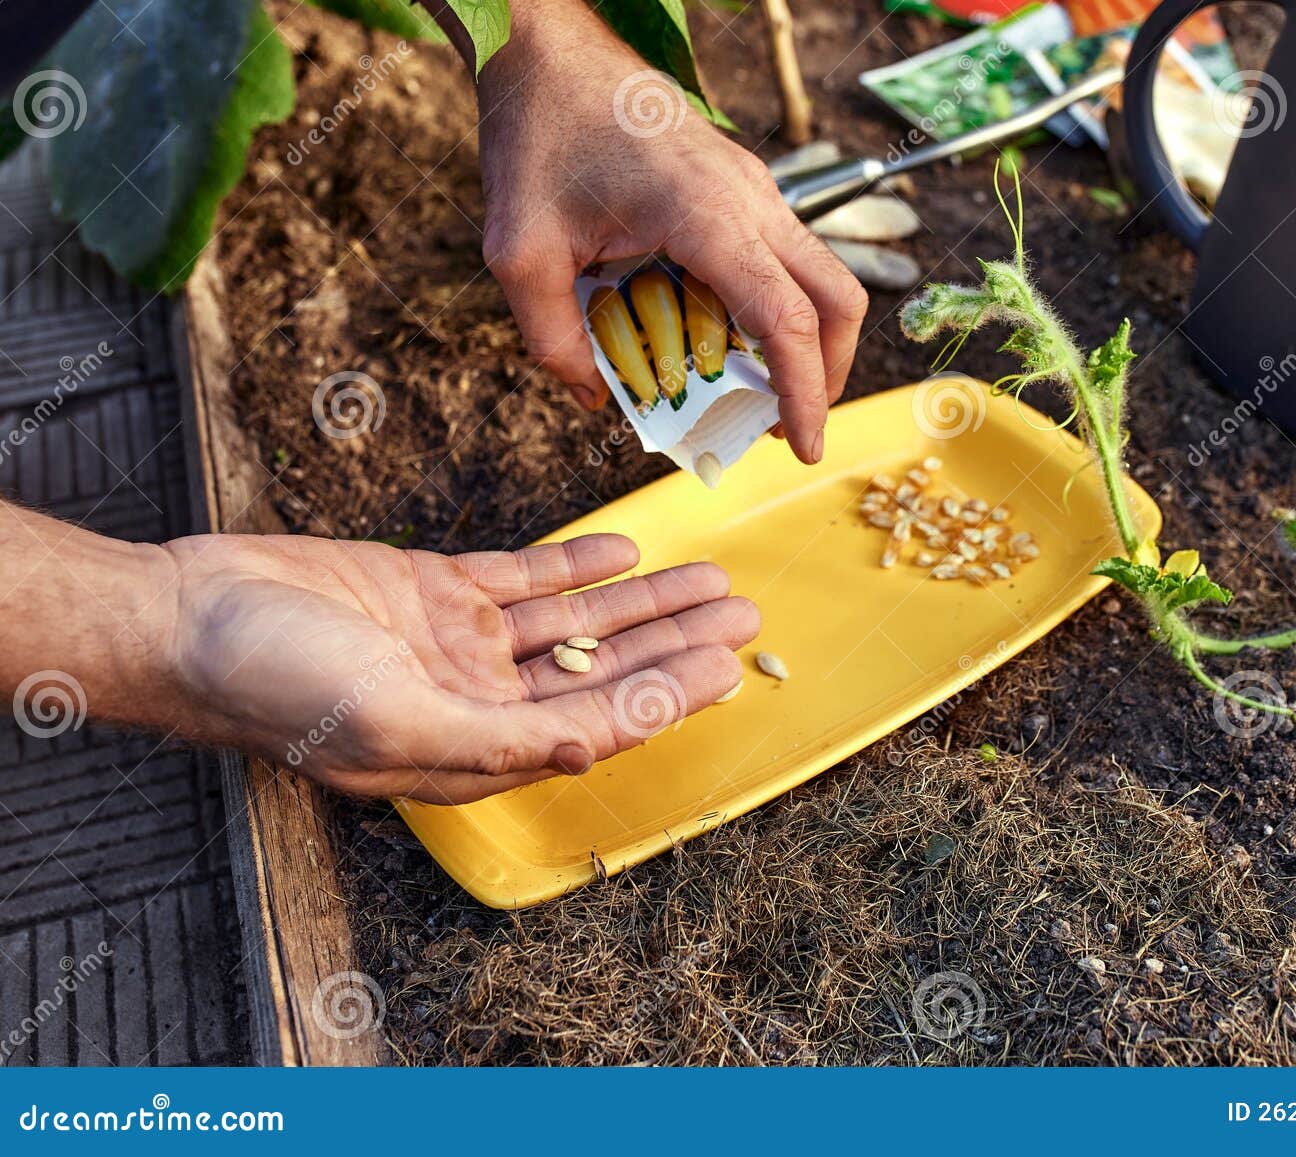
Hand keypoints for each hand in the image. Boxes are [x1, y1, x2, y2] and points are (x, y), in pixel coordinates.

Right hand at [158, 532, 756, 802]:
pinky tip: (623, 550)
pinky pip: (522, 579)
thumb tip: (591, 751)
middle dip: (676, 645)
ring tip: (707, 578)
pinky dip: (574, 566)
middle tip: (744, 615)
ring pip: (575, 625)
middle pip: (603, 673)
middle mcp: (475, 700)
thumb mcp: (394, 720)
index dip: (668, 698)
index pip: (596, 725)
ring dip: (642, 602)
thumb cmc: (276, 682)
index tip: (728, 667)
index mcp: (471, 747)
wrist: (190, 614)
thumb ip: (497, 739)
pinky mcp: (431, 591)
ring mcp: (456, 644)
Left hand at [472, 0, 867, 463]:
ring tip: (753, 387)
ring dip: (803, 339)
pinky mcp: (740, 182)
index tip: (805, 447)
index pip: (788, 321)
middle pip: (835, 299)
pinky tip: (721, 332)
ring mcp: (752, 186)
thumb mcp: (519, 252)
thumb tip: (592, 397)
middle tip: (786, 425)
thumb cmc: (536, 136)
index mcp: (709, 217)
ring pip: (819, 275)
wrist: (547, 47)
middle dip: (826, 374)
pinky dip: (774, 304)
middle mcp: (750, 199)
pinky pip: (783, 254)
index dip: (805, 395)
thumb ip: (552, 337)